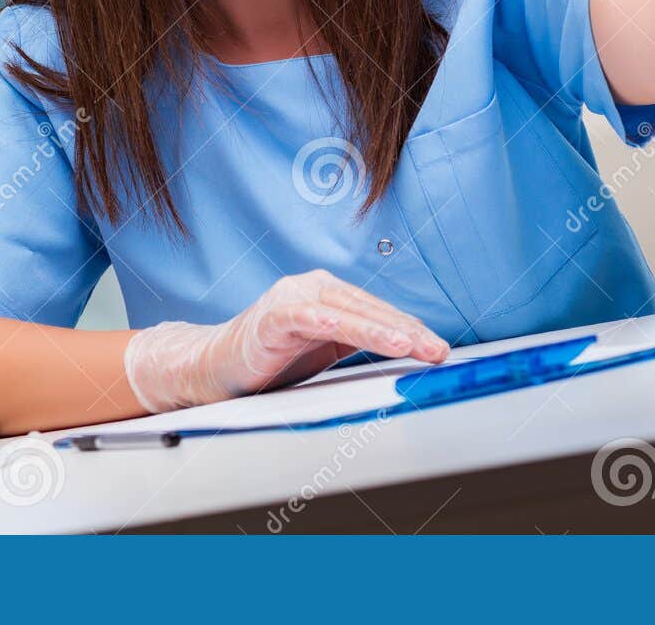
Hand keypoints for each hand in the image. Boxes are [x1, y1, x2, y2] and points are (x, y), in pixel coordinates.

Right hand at [123, 270, 449, 412]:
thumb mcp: (325, 348)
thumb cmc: (272, 357)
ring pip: (343, 312)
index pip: (379, 312)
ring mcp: (291, 300)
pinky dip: (319, 321)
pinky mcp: (269, 318)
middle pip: (368, 310)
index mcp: (331, 294)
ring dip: (376, 329)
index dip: (411, 329)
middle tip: (436, 350)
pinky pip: (299, 317)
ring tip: (406, 344)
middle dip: (406, 332)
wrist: (215, 366)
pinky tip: (339, 329)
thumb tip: (409, 349)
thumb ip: (359, 341)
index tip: (438, 348)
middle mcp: (314, 288)